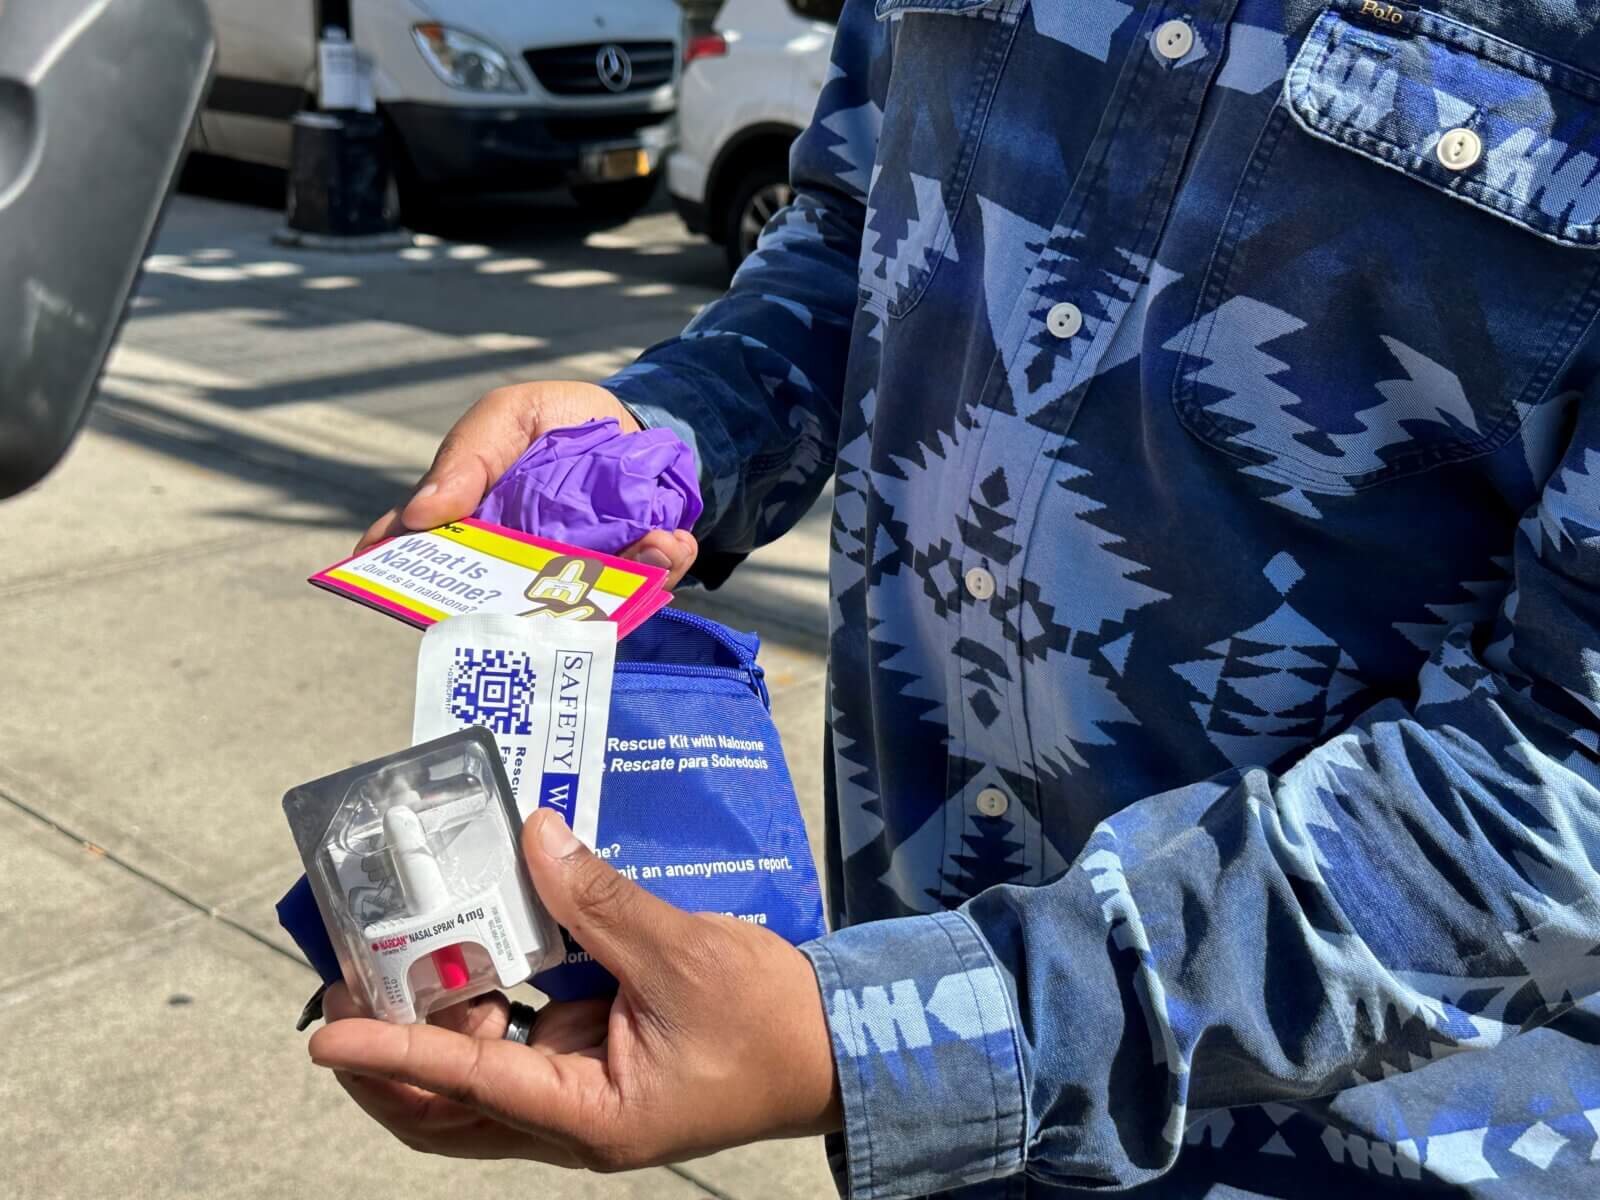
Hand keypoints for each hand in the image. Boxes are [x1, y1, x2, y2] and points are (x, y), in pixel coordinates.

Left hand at [308, 811, 842, 1168]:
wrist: (833, 1047)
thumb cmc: (769, 1019)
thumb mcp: (682, 952)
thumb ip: (600, 901)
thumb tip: (536, 839)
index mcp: (590, 1116)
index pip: (467, 1083)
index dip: (392, 1055)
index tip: (325, 1037)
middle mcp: (571, 1120)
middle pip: (446, 1108)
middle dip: (387, 1058)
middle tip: (345, 993)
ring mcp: (580, 1096)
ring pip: (475, 1080)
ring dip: (437, 1025)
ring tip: (409, 959)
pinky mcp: (594, 1066)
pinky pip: (519, 1044)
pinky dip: (490, 1003)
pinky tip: (479, 951)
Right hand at [358, 380, 697, 586]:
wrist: (636, 420)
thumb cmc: (556, 420)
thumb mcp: (505, 416)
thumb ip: (467, 457)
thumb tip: (417, 514)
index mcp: (477, 532)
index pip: (435, 572)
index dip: (414, 594)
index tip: (414, 604)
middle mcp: (524, 570)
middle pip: (511, 611)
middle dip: (531, 608)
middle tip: (553, 587)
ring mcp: (579, 580)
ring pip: (584, 610)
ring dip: (614, 588)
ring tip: (648, 547)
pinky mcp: (631, 579)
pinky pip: (644, 589)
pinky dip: (661, 564)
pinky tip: (669, 541)